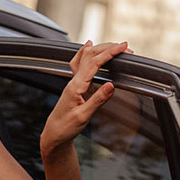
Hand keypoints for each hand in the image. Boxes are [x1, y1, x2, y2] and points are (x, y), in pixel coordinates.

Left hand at [39, 39, 128, 158]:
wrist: (54, 134)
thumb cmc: (66, 127)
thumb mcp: (84, 116)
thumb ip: (98, 100)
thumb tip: (112, 85)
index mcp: (76, 86)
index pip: (94, 63)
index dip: (109, 53)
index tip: (122, 47)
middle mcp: (73, 81)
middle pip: (90, 55)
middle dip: (109, 48)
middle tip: (126, 48)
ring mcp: (73, 81)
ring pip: (86, 56)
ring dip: (101, 49)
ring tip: (116, 47)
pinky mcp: (75, 85)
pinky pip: (80, 62)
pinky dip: (87, 52)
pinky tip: (90, 45)